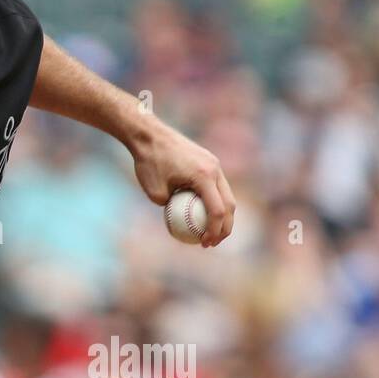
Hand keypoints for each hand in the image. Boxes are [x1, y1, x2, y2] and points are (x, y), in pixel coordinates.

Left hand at [128, 117, 235, 246]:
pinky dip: (214, 200)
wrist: (148, 134)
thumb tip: (181, 226)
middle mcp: (215, 169)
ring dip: (222, 215)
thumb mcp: (154, 193)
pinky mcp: (209, 160)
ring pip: (226, 194)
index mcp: (204, 176)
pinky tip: (202, 213)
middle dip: (225, 228)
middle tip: (212, 243)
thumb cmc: (148, 163)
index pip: (217, 211)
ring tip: (210, 232)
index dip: (214, 231)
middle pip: (230, 204)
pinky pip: (216, 185)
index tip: (204, 243)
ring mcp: (214, 163)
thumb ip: (171, 210)